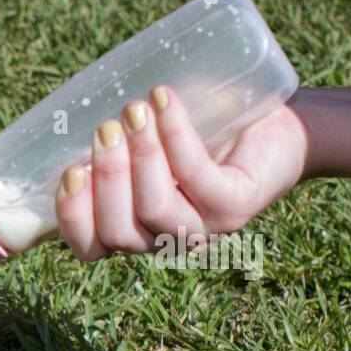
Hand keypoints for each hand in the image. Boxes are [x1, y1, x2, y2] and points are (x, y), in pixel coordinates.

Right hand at [55, 86, 308, 260]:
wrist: (284, 126)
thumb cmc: (207, 129)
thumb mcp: (150, 139)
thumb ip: (113, 143)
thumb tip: (66, 119)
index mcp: (138, 229)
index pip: (91, 248)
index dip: (72, 218)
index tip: (69, 172)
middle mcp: (167, 238)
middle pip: (118, 233)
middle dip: (106, 177)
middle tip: (105, 128)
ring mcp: (205, 228)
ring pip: (154, 209)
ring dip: (140, 156)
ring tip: (136, 110)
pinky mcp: (236, 205)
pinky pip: (194, 176)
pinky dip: (175, 136)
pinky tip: (164, 102)